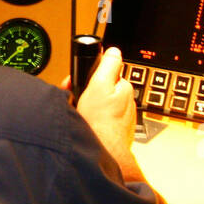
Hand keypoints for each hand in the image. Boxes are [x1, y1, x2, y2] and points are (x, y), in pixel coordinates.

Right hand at [64, 48, 143, 181]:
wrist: (102, 152)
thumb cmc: (100, 123)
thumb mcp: (99, 84)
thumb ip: (108, 64)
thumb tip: (114, 51)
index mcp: (124, 88)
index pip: (106, 74)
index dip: (90, 76)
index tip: (79, 82)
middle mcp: (127, 103)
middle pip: (103, 90)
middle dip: (87, 92)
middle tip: (76, 98)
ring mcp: (122, 118)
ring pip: (101, 105)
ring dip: (89, 106)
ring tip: (80, 113)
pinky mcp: (115, 131)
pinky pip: (101, 120)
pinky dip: (93, 119)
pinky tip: (86, 123)